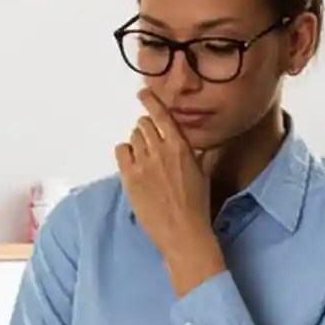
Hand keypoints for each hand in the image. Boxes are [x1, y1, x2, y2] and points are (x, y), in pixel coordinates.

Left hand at [115, 89, 226, 294]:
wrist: (182, 231)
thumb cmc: (197, 205)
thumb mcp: (203, 173)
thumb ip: (199, 153)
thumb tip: (201, 142)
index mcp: (181, 147)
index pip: (162, 115)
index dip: (150, 101)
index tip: (142, 93)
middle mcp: (161, 151)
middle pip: (144, 124)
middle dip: (146, 129)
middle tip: (150, 142)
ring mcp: (143, 163)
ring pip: (133, 137)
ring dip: (137, 142)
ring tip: (145, 159)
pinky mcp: (129, 177)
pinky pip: (121, 151)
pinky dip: (125, 152)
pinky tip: (132, 162)